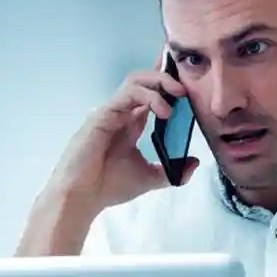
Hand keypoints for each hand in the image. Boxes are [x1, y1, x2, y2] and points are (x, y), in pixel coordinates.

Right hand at [16, 51, 200, 255]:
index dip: (167, 84)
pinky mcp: (103, 115)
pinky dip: (148, 96)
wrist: (82, 198)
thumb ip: (172, 170)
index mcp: (131, 124)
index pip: (151, 95)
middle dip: (166, 78)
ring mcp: (111, 112)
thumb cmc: (107, 186)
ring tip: (178, 94)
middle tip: (186, 88)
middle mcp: (121, 114)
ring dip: (159, 82)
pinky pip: (128, 94)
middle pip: (144, 81)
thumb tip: (194, 163)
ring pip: (135, 81)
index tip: (186, 81)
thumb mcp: (149, 177)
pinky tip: (163, 110)